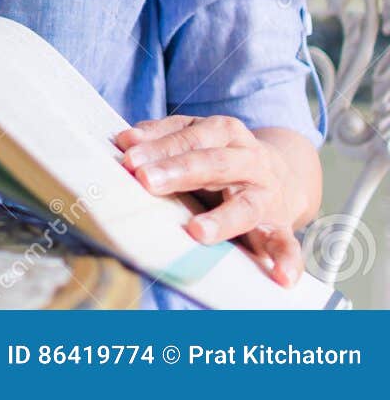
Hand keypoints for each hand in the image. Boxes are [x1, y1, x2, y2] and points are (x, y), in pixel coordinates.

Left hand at [115, 115, 303, 285]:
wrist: (283, 175)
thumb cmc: (221, 155)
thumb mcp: (196, 136)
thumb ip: (162, 137)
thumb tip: (125, 140)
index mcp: (225, 134)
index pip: (191, 138)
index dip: (159, 147)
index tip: (129, 159)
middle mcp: (250, 161)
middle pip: (214, 164)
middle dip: (179, 171)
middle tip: (146, 180)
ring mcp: (267, 195)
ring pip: (246, 206)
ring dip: (222, 220)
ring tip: (196, 231)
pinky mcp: (281, 226)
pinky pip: (287, 245)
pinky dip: (287, 261)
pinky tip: (281, 278)